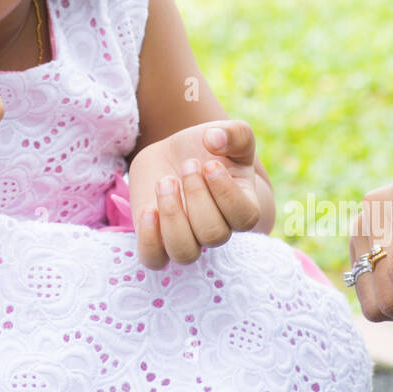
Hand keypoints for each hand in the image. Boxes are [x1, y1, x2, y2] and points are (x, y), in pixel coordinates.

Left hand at [129, 120, 268, 268]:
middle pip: (214, 234)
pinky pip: (153, 258)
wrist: (174, 154)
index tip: (210, 164)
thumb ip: (233, 132)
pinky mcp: (156, 239)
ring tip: (166, 181)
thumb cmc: (206, 147)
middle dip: (197, 195)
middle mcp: (216, 229)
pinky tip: (148, 210)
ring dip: (173, 215)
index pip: (244, 217)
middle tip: (188, 164)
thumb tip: (215, 139)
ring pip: (185, 252)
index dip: (226, 192)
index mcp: (242, 207)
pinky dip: (149, 239)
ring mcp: (186, 238)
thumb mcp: (227, 133)